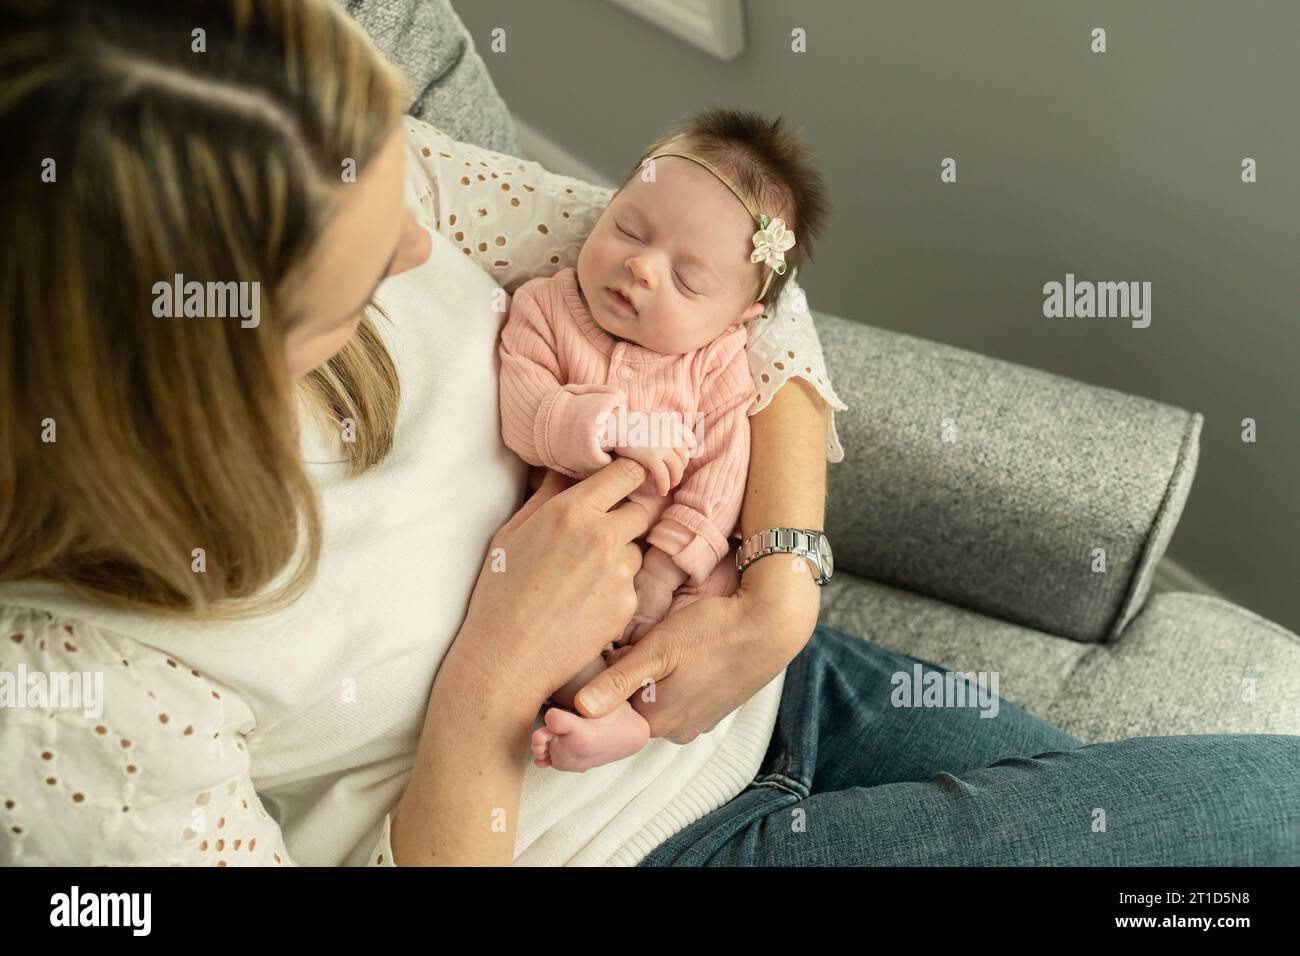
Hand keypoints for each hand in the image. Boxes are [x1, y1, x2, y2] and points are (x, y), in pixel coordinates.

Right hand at [446, 458, 651, 712]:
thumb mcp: (512, 534)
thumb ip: (546, 495)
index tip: (629, 480)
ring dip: (620, 558)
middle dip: (626, 519)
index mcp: (571, 511)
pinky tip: (584, 607)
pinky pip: (631, 586)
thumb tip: (566, 468)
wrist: (507, 658)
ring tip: (581, 582)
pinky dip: (615, 592)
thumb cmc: (500, 594)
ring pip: (636, 551)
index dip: (632, 474)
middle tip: (599, 537)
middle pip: (641, 511)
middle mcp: (602, 535)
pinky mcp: (627, 604)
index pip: (628, 472)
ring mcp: (618, 572)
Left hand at [572, 563, 818, 743]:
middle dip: (623, 680)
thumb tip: (578, 710)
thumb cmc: (713, 632)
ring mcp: (699, 721)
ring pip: (655, 701)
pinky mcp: (714, 706)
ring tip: (654, 642)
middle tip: (630, 641)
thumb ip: (617, 681)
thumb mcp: (658, 650)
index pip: (608, 714)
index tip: (602, 654)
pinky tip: (678, 651)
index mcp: (658, 723)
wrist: (771, 624)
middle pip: (631, 709)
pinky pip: (679, 696)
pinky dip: (671, 678)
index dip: (599, 683)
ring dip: (648, 678)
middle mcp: (678, 731)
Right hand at [608, 408, 696, 495]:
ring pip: (677, 468)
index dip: (689, 448)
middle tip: (674, 476)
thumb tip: (664, 441)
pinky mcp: (652, 457)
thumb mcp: (648, 419)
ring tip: (669, 486)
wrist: (615, 424)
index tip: (687, 455)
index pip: (688, 437)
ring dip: (675, 479)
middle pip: (683, 456)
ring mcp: (662, 446)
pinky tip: (661, 491)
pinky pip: (664, 476)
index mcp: (670, 423)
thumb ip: (659, 427)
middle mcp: (670, 434)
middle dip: (681, 468)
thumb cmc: (626, 423)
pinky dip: (664, 486)